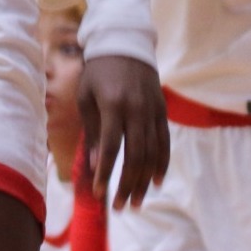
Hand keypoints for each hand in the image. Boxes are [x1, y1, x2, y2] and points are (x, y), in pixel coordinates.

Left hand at [79, 55, 168, 210]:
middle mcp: (136, 110)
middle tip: (119, 207)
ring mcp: (152, 110)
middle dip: (127, 184)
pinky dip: (162, 163)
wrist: (125, 43)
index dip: (105, 172)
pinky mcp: (162, 110)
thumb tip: (93, 165)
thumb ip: (91, 131)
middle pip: (135, 156)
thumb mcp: (86, 96)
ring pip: (152, 153)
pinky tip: (156, 182)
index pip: (110, 147)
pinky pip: (165, 142)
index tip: (99, 194)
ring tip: (136, 202)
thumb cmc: (97, 72)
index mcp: (113, 105)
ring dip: (144, 180)